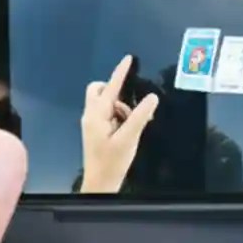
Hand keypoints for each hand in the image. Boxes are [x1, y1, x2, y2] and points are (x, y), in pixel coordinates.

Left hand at [79, 54, 158, 192]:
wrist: (99, 184)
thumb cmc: (112, 162)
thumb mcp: (129, 138)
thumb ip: (140, 116)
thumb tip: (152, 97)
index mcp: (96, 114)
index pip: (111, 87)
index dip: (120, 72)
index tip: (128, 59)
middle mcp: (91, 115)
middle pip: (100, 91)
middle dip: (115, 92)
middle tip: (129, 106)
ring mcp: (92, 123)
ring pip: (105, 103)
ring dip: (120, 108)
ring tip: (132, 126)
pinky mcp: (95, 131)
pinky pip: (106, 114)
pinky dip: (118, 116)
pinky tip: (127, 131)